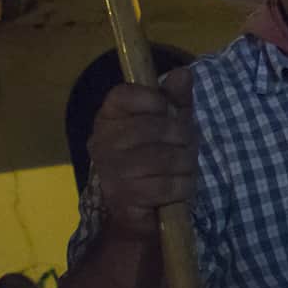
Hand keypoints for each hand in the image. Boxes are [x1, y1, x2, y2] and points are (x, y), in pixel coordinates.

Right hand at [87, 68, 197, 238]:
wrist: (140, 215)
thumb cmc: (157, 164)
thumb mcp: (170, 127)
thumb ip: (176, 99)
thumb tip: (184, 72)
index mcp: (108, 119)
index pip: (123, 94)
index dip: (153, 99)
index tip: (166, 110)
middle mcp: (102, 142)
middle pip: (154, 126)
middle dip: (183, 137)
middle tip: (185, 147)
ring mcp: (111, 171)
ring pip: (166, 157)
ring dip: (186, 164)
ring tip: (183, 169)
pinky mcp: (124, 197)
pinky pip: (168, 185)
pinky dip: (184, 186)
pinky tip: (179, 188)